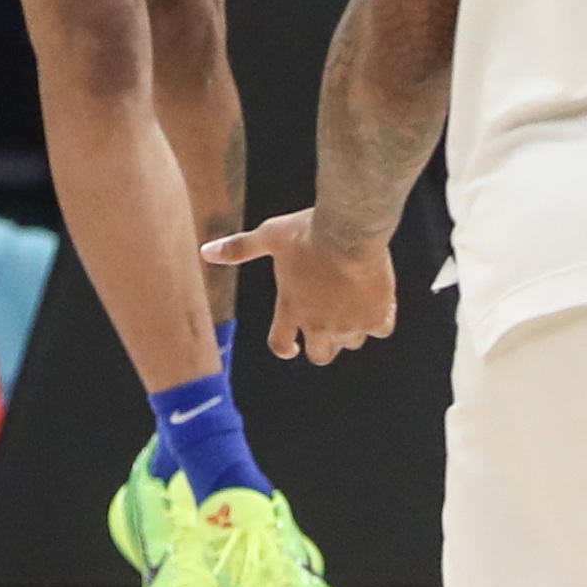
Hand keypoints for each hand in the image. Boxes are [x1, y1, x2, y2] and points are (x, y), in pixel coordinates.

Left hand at [200, 210, 394, 365]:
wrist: (349, 230)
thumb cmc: (307, 232)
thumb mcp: (270, 235)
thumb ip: (239, 248)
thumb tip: (205, 251)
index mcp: (292, 308)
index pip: (280, 344)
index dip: (285, 348)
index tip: (292, 347)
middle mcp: (319, 323)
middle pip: (321, 355)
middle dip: (322, 345)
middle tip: (326, 325)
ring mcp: (349, 323)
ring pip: (351, 343)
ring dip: (350, 331)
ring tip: (352, 306)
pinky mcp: (376, 315)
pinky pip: (380, 329)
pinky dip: (379, 319)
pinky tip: (378, 301)